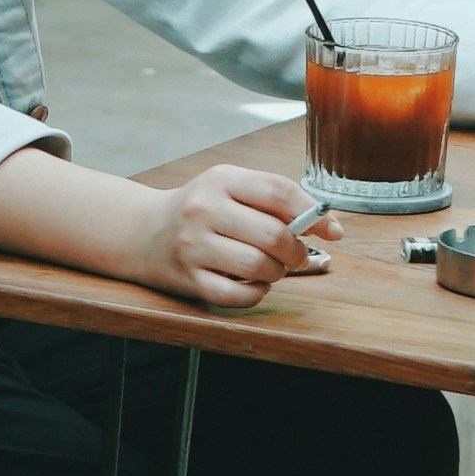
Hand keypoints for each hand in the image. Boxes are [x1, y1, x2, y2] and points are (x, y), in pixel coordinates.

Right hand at [131, 160, 334, 307]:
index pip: (279, 191)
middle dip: (297, 250)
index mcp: (221, 180)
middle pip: (273, 234)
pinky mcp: (187, 278)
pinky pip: (236, 295)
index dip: (314, 213)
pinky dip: (256, 294)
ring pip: (258, 265)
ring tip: (272, 268)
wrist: (141, 230)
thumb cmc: (198, 210)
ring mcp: (193, 245)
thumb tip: (326, 224)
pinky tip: (255, 284)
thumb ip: (271, 200)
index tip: (333, 230)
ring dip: (277, 272)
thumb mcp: (229, 188)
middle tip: (297, 255)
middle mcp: (204, 209)